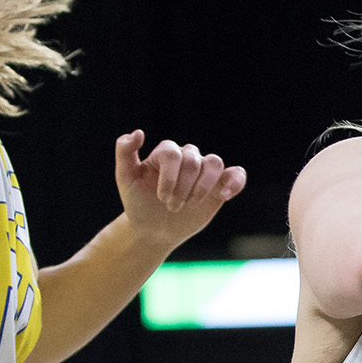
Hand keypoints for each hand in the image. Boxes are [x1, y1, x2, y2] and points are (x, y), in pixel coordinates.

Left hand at [114, 129, 246, 250]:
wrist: (153, 230)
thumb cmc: (138, 203)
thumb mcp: (125, 178)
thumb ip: (125, 152)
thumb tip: (139, 132)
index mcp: (166, 153)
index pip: (174, 153)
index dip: (169, 177)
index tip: (162, 198)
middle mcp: (187, 158)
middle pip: (193, 160)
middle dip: (183, 188)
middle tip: (171, 207)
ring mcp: (204, 173)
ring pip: (215, 162)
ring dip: (203, 186)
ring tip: (191, 204)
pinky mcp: (219, 187)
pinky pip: (236, 175)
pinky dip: (235, 181)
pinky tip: (224, 195)